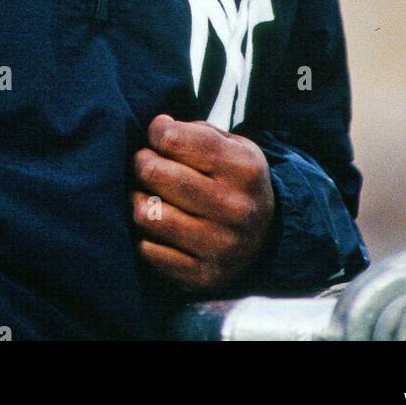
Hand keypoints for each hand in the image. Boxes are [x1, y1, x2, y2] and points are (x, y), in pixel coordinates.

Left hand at [131, 114, 275, 292]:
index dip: (157, 132)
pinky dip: (144, 235)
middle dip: (141, 163)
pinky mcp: (203, 276)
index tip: (158, 135)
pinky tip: (156, 225)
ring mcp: (220, 245)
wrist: (267, 236)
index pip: (175, 139)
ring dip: (138, 199)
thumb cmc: (237, 181)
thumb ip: (195, 132)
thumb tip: (158, 128)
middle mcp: (235, 208)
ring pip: (148, 214)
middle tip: (145, 163)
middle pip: (157, 175)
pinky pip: (149, 251)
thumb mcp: (233, 146)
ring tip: (146, 194)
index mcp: (243, 168)